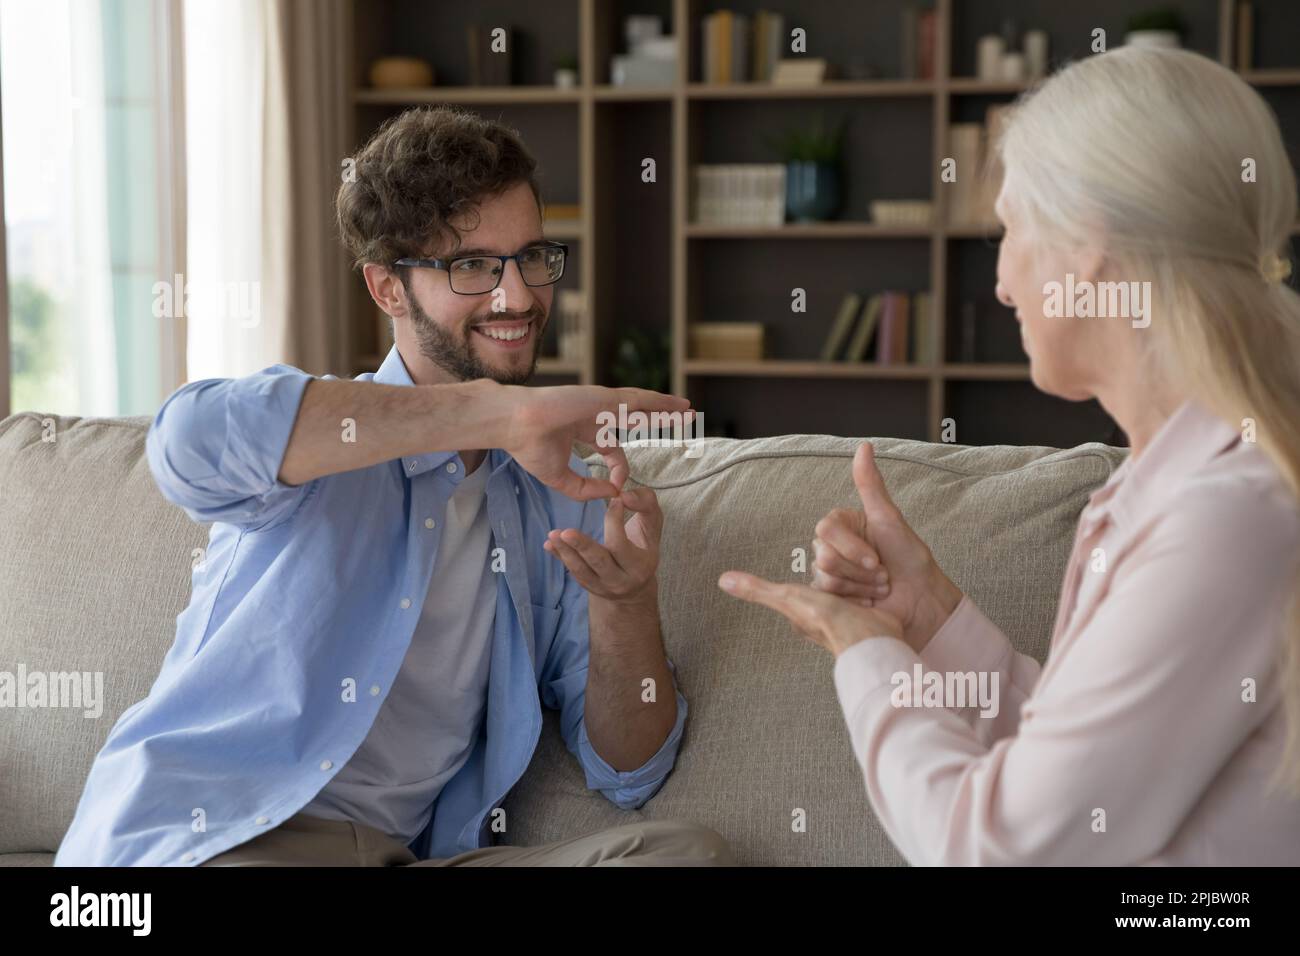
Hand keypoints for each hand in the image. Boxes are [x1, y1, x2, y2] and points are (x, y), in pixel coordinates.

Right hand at [505, 385, 691, 500]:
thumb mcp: (560, 478)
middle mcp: (596, 415)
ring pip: (642, 407)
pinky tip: (677, 406)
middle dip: (656, 423)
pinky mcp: (605, 398)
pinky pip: (640, 401)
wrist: (516, 424)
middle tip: (678, 425)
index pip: (611, 449)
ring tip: (688, 411)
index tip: (617, 486)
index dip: (619, 468)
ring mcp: (601, 404)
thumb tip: (612, 493)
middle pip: (635, 420)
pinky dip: (660, 402)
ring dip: (666, 410)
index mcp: (583, 430)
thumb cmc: (530, 447)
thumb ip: (585, 488)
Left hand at [545, 486, 662, 604]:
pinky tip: (548, 545)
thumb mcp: (653, 524)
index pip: (621, 544)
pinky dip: (560, 558)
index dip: (614, 522)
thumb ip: (645, 504)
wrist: (636, 585)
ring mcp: (603, 586)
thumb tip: (624, 495)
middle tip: (566, 532)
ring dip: (565, 552)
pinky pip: (572, 572)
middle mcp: (621, 580)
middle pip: (599, 562)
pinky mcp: (588, 586)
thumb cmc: (644, 544)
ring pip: (582, 570)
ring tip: (553, 535)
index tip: (613, 499)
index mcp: (640, 565)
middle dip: (582, 546)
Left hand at [718, 571, 902, 657]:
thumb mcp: (787, 598)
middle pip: (834, 579)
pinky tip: (883, 585)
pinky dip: (877, 584)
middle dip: (848, 576)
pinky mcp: (872, 615)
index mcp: (800, 612)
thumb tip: (722, 579)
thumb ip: (757, 589)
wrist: (869, 638)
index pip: (810, 578)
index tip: (830, 575)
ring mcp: (850, 616)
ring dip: (865, 580)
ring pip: (856, 581)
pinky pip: (873, 588)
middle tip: (854, 582)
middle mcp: (822, 616)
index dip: (824, 571)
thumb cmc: (826, 621)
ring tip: (871, 584)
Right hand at [811, 442, 961, 653]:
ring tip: (880, 587)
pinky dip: (856, 601)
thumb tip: (864, 446)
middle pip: (824, 557)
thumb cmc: (909, 558)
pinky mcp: (830, 599)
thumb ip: (871, 484)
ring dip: (861, 587)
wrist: (922, 599)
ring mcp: (828, 574)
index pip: (825, 530)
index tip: (878, 559)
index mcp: (841, 525)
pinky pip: (828, 600)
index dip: (852, 548)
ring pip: (826, 580)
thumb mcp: (890, 519)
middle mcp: (831, 547)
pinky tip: (870, 603)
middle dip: (860, 571)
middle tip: (883, 575)